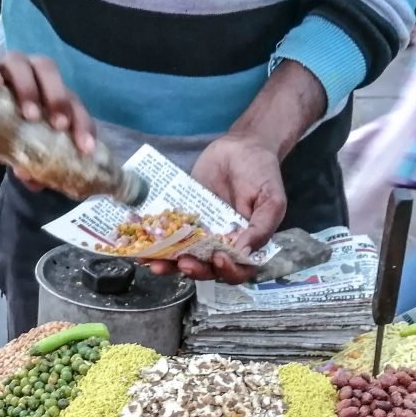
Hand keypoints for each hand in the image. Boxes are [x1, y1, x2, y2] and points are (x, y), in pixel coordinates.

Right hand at [0, 50, 94, 183]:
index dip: (81, 122)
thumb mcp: (13, 146)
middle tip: (59, 125)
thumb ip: (26, 161)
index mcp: (44, 90)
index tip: (85, 147)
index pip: (70, 101)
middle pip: (48, 71)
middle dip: (58, 97)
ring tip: (30, 115)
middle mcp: (26, 73)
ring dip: (28, 87)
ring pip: (19, 63)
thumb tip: (36, 181)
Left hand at [148, 133, 284, 282]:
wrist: (240, 146)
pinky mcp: (183, 220)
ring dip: (170, 265)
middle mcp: (222, 244)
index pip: (238, 270)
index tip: (218, 258)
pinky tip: (143, 248)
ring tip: (156, 263)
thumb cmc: (261, 173)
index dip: (228, 271)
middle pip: (208, 269)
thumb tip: (243, 252)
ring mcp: (201, 234)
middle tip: (184, 262)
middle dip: (195, 269)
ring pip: (185, 258)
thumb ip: (261, 227)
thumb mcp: (272, 199)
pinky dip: (156, 245)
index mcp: (247, 244)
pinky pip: (170, 237)